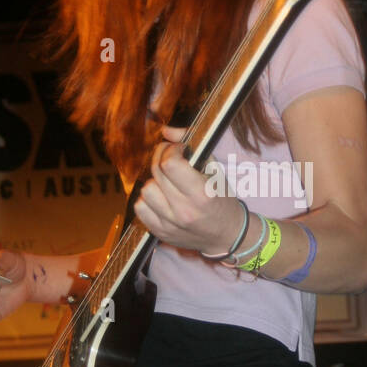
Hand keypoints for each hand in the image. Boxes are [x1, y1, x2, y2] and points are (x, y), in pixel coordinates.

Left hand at [133, 125, 243, 255]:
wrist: (226, 235)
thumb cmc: (222, 199)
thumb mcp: (215, 170)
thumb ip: (192, 146)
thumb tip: (165, 131)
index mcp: (202, 194)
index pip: (170, 163)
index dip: (171, 150)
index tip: (179, 150)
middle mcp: (184, 211)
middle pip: (156, 173)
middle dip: (162, 158)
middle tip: (171, 159)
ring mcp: (170, 224)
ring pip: (146, 190)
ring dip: (155, 181)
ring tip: (167, 182)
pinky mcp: (160, 233)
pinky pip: (140, 208)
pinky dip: (148, 200)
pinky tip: (161, 198)